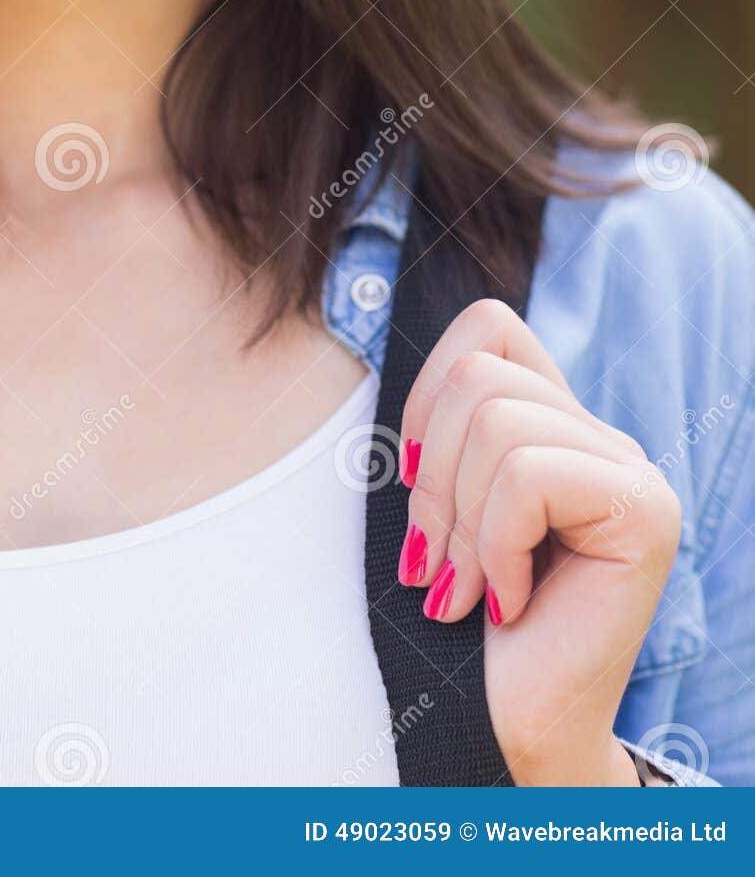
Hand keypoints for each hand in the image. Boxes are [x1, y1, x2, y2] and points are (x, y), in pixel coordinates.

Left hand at [397, 298, 681, 786]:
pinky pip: (527, 479)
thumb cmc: (464, 622)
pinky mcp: (644, 513)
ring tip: (470, 589)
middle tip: (436, 562)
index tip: (412, 477)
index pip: (489, 326)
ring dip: (461, 521)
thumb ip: (449, 434)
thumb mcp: (442, 504)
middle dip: (432, 476)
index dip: (428, 390)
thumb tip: (418, 394)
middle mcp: (603, 437)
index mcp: (557, 423)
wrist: (506, 730)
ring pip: (498, 422)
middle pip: (479, 374)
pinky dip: (496, 547)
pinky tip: (509, 602)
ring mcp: (633, 471)